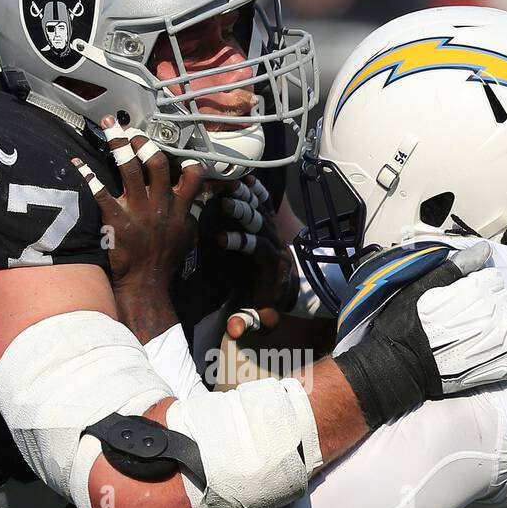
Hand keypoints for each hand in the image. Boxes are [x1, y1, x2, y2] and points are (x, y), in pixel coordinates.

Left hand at [72, 120, 203, 341]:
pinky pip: (99, 191)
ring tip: (110, 126)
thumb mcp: (187, 238)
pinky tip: (76, 162)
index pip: (191, 176)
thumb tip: (195, 203)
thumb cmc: (165, 262)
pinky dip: (87, 174)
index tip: (176, 151)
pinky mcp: (115, 218)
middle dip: (144, 141)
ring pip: (129, 168)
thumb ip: (190, 216)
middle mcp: (159, 203)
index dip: (185, 160)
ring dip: (119, 143)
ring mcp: (136, 209)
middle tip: (132, 130)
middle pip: (156, 162)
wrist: (145, 284)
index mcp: (179, 208)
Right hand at [214, 176, 298, 338]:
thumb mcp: (260, 318)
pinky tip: (246, 178)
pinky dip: (258, 191)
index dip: (243, 242)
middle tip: (225, 202)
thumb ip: (248, 322)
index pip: (260, 250)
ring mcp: (276, 233)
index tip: (220, 238)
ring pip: (264, 210)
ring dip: (248, 196)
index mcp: (273, 267)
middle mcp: (277, 246)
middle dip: (245, 213)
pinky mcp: (272, 226)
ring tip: (230, 183)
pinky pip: (267, 204)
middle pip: (263, 224)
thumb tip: (235, 330)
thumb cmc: (266, 305)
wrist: (286, 292)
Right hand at [333, 240, 506, 428]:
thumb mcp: (425, 286)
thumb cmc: (407, 324)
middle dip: (496, 304)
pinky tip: (506, 354)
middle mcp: (495, 312)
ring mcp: (503, 340)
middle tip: (476, 317)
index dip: (481, 286)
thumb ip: (458, 266)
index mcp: (478, 289)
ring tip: (497, 331)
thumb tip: (485, 248)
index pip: (495, 278)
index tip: (468, 297)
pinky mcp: (503, 367)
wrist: (401, 365)